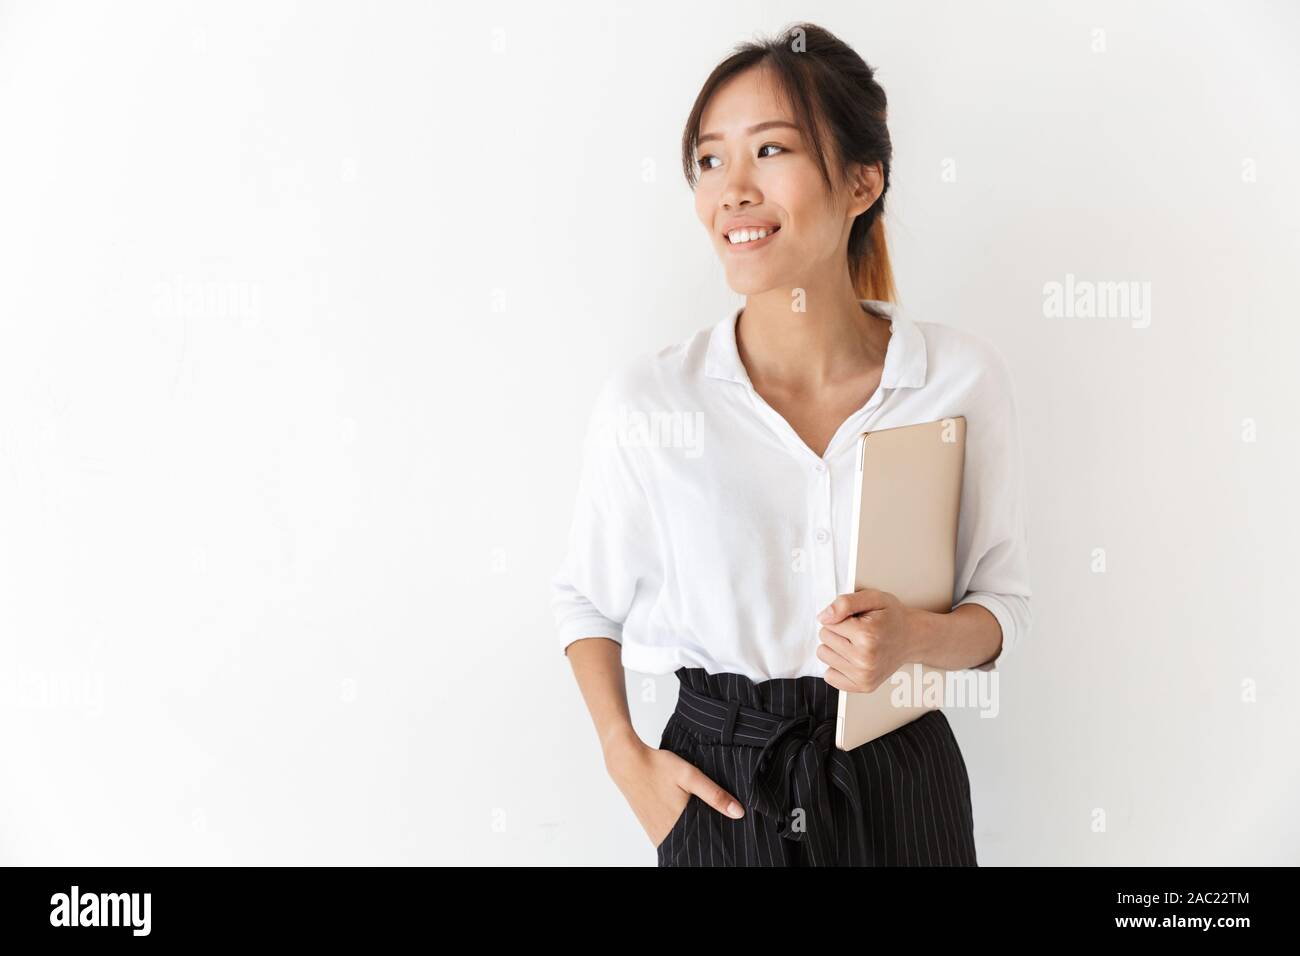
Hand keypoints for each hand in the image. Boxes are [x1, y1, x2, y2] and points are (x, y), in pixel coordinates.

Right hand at [605, 735, 744, 846]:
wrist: (627, 762)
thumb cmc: (658, 766)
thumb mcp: (690, 776)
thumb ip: (714, 794)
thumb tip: (738, 813)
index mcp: (677, 826)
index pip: (704, 843)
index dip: (717, 838)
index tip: (727, 832)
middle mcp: (664, 834)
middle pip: (693, 842)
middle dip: (706, 834)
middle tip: (717, 821)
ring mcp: (655, 832)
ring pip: (681, 840)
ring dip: (693, 832)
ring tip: (703, 817)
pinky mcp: (649, 826)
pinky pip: (670, 835)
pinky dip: (680, 829)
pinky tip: (685, 815)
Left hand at [815, 588, 920, 693]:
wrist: (912, 638)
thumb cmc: (891, 617)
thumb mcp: (873, 598)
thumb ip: (846, 602)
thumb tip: (823, 617)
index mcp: (866, 635)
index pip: (828, 623)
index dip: (841, 618)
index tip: (857, 619)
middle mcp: (865, 659)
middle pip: (824, 639)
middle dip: (837, 632)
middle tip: (858, 631)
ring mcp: (864, 676)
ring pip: (824, 655)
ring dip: (836, 648)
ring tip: (856, 644)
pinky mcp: (863, 686)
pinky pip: (830, 676)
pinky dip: (837, 666)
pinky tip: (853, 658)